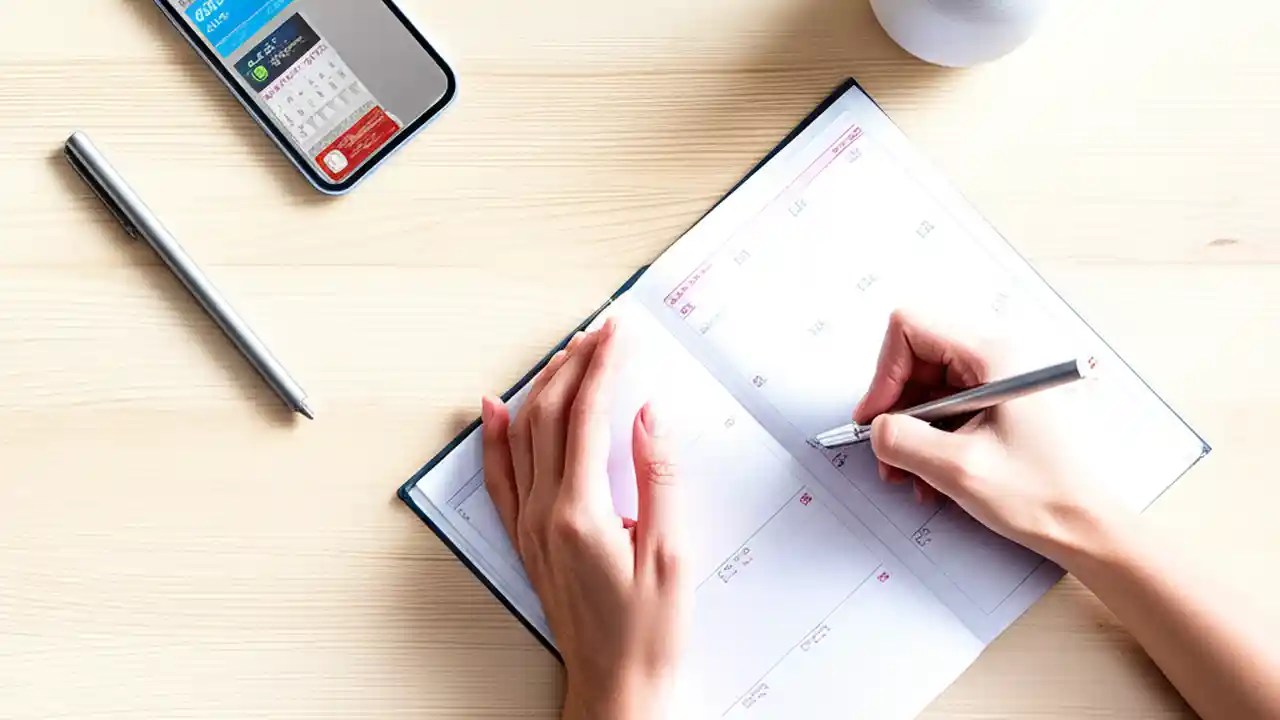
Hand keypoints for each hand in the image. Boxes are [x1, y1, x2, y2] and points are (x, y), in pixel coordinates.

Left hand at [480, 319, 690, 719]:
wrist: (617, 688)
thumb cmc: (648, 633)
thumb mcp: (671, 554)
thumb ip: (656, 477)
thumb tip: (647, 415)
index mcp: (580, 513)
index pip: (588, 417)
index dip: (604, 367)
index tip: (619, 333)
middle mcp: (544, 514)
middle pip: (551, 417)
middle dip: (576, 365)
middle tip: (601, 332)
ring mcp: (529, 527)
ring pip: (524, 437)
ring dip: (544, 389)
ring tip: (566, 354)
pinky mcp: (526, 541)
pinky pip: (500, 477)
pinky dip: (495, 437)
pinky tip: (494, 410)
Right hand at [855, 310, 1131, 562]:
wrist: (1092, 527)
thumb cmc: (1045, 495)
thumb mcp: (957, 468)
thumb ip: (901, 439)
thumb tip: (878, 428)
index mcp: (996, 355)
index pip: (911, 328)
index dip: (884, 373)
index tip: (878, 417)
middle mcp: (1003, 356)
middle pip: (920, 357)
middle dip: (896, 406)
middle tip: (888, 450)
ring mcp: (1006, 378)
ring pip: (933, 386)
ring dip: (913, 428)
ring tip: (911, 473)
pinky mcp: (1008, 402)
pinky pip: (954, 406)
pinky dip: (934, 437)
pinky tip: (934, 473)